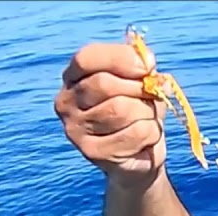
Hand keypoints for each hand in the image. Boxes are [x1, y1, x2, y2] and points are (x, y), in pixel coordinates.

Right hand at [54, 42, 166, 184]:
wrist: (140, 154)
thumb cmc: (137, 109)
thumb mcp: (140, 81)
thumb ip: (140, 66)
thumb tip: (147, 61)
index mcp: (73, 77)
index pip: (86, 59)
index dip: (121, 58)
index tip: (148, 67)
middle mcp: (66, 101)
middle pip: (104, 84)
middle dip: (138, 88)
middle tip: (152, 96)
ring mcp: (74, 129)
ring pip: (121, 110)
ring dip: (147, 113)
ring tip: (147, 118)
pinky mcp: (92, 152)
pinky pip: (134, 134)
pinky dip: (151, 133)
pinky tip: (146, 138)